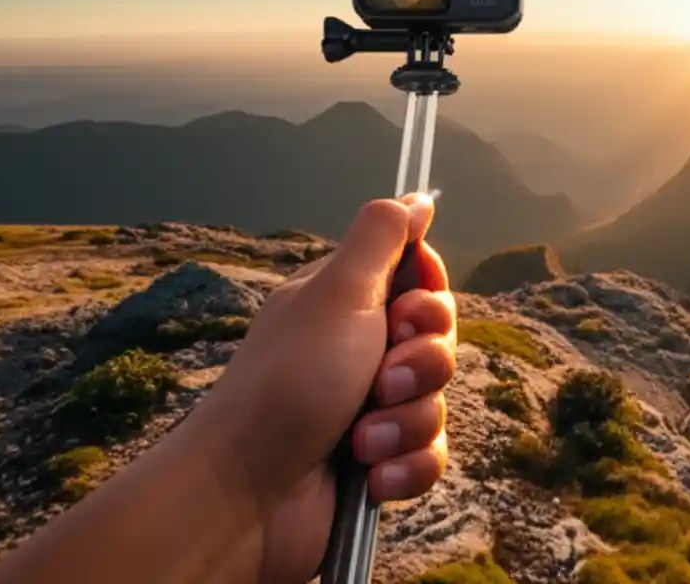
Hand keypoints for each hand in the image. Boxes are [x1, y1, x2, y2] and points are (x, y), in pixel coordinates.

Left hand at [192, 196, 456, 582]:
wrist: (250, 492)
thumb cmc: (291, 381)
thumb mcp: (339, 293)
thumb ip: (382, 238)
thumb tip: (416, 196)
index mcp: (347, 303)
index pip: (420, 280)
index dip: (428, 296)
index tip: (405, 310)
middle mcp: (361, 350)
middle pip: (439, 340)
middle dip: (422, 364)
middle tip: (380, 376)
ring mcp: (371, 408)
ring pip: (438, 401)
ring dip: (405, 422)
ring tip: (361, 438)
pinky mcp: (380, 460)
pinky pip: (429, 454)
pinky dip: (404, 465)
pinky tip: (370, 473)